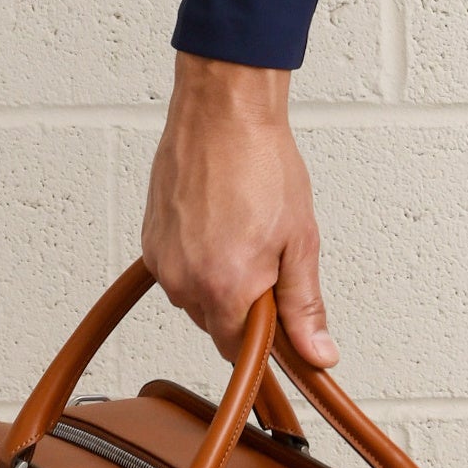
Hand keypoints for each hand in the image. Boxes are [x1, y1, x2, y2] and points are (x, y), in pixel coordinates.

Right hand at [140, 54, 338, 369]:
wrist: (223, 112)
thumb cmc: (261, 164)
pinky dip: (199, 259)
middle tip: (269, 256)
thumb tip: (316, 354)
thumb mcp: (300, 240)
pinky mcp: (151, 241)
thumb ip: (304, 305)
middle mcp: (185, 282)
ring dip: (220, 281)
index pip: (240, 351)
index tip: (280, 325)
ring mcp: (163, 262)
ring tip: (244, 232)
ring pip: (196, 297)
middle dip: (245, 304)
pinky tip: (219, 226)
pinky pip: (178, 270)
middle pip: (218, 323)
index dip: (265, 341)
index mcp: (225, 288)